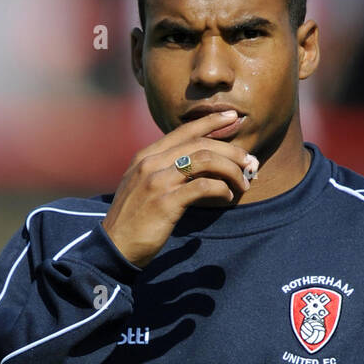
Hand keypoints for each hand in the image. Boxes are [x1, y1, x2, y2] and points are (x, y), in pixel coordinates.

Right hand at [102, 111, 257, 266]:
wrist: (115, 246)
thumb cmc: (134, 220)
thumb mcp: (144, 187)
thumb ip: (165, 172)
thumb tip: (199, 168)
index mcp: (146, 156)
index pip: (184, 130)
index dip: (211, 121)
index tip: (232, 117)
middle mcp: (150, 163)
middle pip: (200, 144)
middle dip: (231, 150)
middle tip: (249, 162)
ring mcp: (157, 182)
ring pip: (205, 161)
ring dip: (231, 170)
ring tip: (243, 182)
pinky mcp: (165, 202)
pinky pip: (202, 187)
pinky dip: (221, 189)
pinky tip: (227, 196)